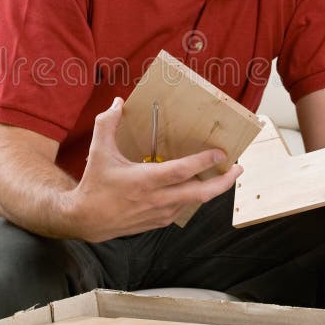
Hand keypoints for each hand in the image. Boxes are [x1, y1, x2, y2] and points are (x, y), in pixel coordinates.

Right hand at [68, 97, 242, 241]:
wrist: (86, 220)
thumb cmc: (94, 184)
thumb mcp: (98, 151)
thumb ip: (107, 124)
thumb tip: (117, 102)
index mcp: (146, 180)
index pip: (183, 171)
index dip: (204, 161)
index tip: (221, 152)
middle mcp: (158, 199)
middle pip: (201, 194)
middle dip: (224, 182)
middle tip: (239, 169)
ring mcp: (160, 213)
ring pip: (194, 202)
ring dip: (210, 189)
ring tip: (222, 175)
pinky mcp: (158, 222)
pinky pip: (183, 209)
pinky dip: (192, 198)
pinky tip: (195, 187)